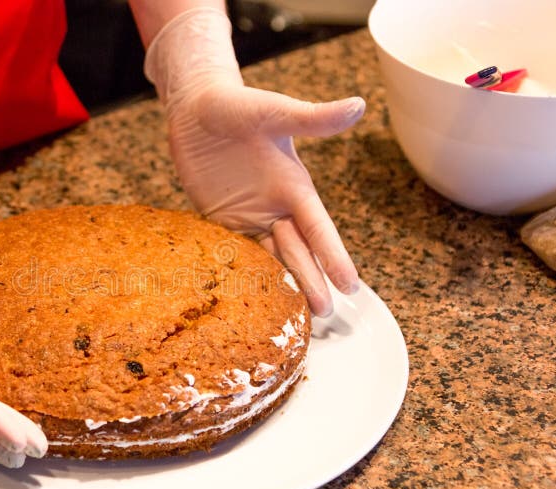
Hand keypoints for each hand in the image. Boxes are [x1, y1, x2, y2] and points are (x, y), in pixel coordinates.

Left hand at [144, 7, 363, 315]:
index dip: (333, 256)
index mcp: (294, 186)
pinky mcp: (221, 220)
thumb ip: (312, 118)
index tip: (350, 285)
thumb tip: (359, 105)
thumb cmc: (238, 105)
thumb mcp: (274, 113)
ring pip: (269, 258)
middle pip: (298, 251)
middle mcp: (275, 206)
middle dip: (311, 281)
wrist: (196, 107)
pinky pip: (235, 252)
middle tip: (325, 314)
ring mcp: (248, 216)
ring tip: (296, 315)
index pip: (318, 228)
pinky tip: (250, 298)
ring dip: (282, 284)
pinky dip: (244, 274)